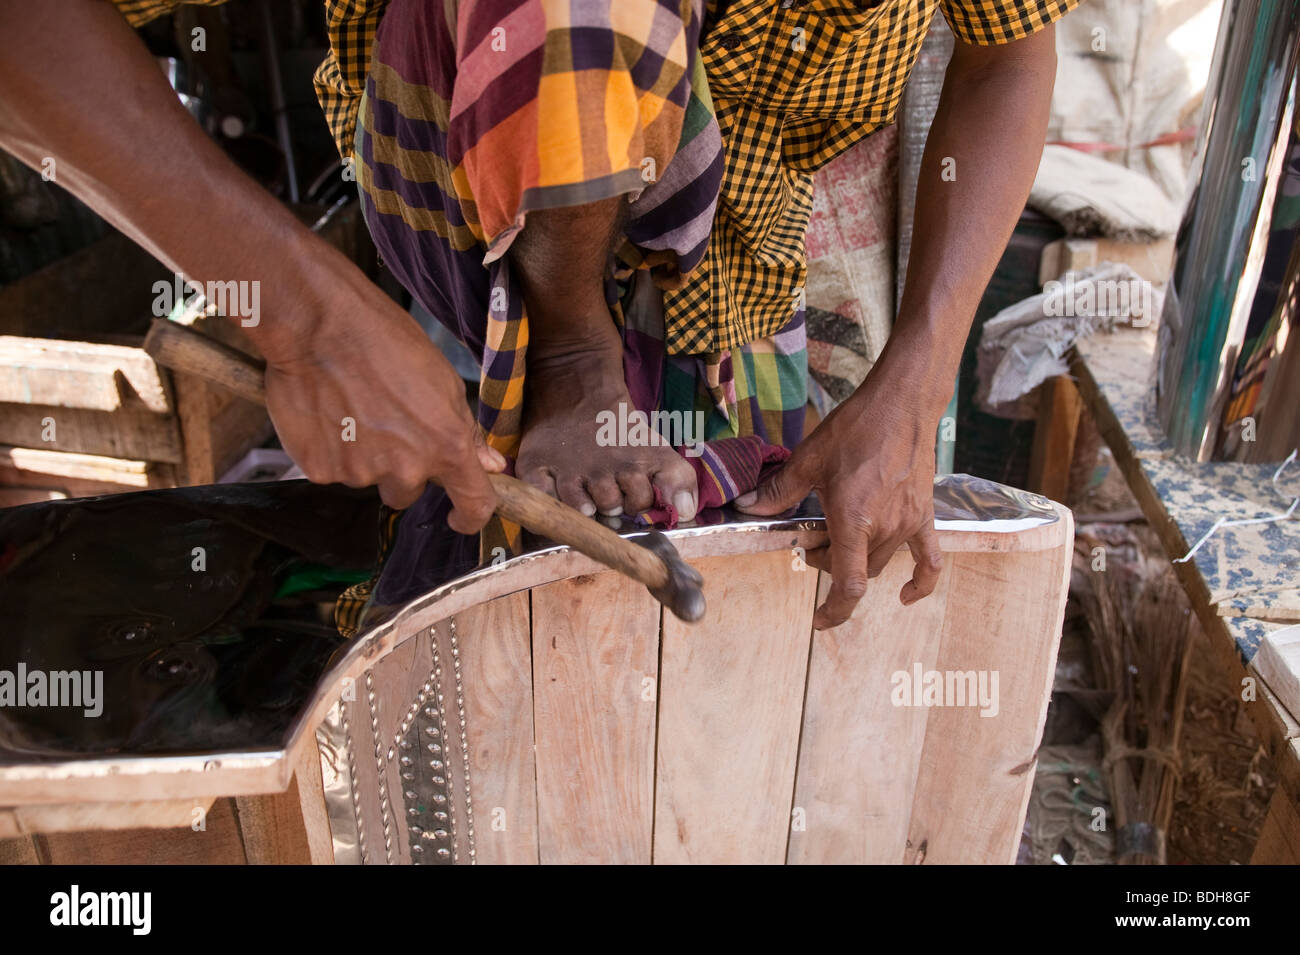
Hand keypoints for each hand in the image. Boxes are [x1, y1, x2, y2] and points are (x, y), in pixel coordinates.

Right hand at [262, 279, 504, 529]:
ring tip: (351, 410)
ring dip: (364, 457)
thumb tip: (490, 465)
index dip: (470, 517)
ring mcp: (361, 473)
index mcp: (447, 447)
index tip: (460, 516)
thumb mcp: (442, 381)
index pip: (474, 504)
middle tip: (384, 424)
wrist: (318, 325)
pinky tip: (326, 413)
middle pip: (408, 491)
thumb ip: (465, 430)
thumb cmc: (386, 342)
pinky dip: (329, 450)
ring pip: (368, 479)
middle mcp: (406, 469)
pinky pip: (331, 470)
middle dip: (400, 467)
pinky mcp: (320, 470)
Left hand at [735, 372, 943, 628]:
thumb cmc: (855, 430)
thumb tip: (747, 506)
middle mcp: (884, 529)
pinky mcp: (924, 516)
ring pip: (879, 564)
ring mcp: (908, 525)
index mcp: (854, 521)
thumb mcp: (808, 459)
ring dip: (856, 561)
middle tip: (810, 542)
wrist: (901, 405)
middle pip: (855, 571)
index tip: (819, 620)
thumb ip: (779, 490)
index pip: (848, 585)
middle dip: (828, 565)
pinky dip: (920, 583)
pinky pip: (928, 560)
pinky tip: (906, 596)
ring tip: (837, 536)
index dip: (834, 611)